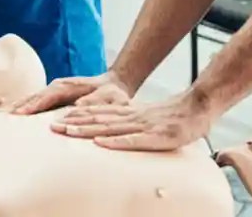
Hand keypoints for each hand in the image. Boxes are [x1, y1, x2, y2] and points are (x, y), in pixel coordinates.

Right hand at [11, 70, 132, 114]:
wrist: (114, 84)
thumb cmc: (113, 94)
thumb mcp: (110, 98)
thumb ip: (95, 101)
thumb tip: (79, 106)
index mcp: (70, 86)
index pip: (48, 96)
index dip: (34, 104)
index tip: (21, 113)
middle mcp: (59, 85)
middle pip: (36, 95)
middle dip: (21, 105)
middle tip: (6, 116)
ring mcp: (56, 89)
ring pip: (34, 97)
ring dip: (20, 105)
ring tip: (4, 115)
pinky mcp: (55, 95)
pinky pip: (37, 100)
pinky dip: (25, 106)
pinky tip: (16, 114)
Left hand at [49, 89, 215, 151]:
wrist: (198, 107)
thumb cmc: (175, 117)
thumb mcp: (149, 117)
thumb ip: (132, 122)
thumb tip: (114, 129)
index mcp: (130, 113)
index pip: (99, 114)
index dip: (78, 116)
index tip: (59, 118)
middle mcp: (132, 117)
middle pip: (98, 120)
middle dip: (74, 123)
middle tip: (52, 125)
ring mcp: (143, 126)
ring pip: (110, 128)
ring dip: (87, 130)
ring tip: (68, 131)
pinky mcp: (155, 137)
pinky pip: (132, 140)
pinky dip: (114, 142)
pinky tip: (99, 144)